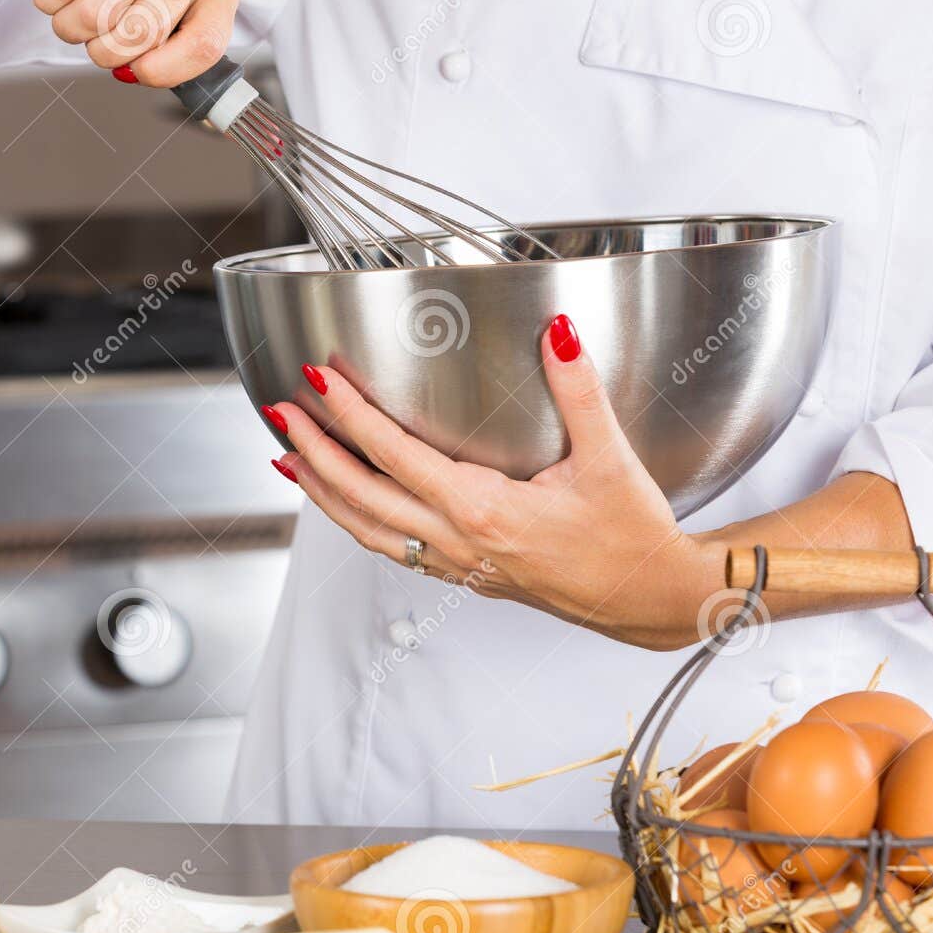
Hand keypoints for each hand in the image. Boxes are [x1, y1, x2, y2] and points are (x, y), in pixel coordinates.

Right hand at [32, 0, 243, 85]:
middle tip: (97, 42)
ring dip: (72, 28)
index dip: (164, 72)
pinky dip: (51, 0)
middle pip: (142, 34)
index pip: (204, 45)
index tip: (138, 71)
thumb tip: (132, 71)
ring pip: (95, 14)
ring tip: (75, 16)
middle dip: (106, 53)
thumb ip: (169, 40)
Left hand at [264, 317, 722, 649]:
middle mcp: (459, 542)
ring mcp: (459, 565)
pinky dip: (358, 521)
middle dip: (314, 453)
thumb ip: (578, 390)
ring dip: (324, 494)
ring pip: (368, 531)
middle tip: (279, 414)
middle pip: (361, 496)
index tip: (318, 379)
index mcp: (483, 511)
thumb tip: (558, 331)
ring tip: (288, 460)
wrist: (653, 601)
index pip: (393, 454)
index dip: (349, 414)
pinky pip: (394, 548)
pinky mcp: (468, 576)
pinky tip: (349, 502)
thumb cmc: (633, 539)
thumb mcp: (610, 459)